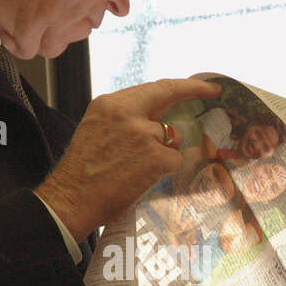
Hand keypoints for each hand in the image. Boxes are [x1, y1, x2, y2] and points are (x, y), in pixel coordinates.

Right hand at [36, 77, 222, 238]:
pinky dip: (166, 171)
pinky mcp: (157, 157)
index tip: (204, 85)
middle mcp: (126, 113)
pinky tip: (143, 178)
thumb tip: (159, 122)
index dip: (183, 85)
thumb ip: (127, 120)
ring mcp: (143, 134)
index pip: (153, 88)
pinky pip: (176, 160)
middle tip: (212, 93)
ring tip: (137, 168)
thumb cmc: (84, 173)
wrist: (72, 199)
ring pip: (173, 138)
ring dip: (165, 152)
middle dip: (195, 90)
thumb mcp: (99, 131)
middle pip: (169, 95)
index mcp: (110, 105)